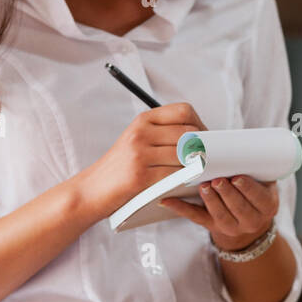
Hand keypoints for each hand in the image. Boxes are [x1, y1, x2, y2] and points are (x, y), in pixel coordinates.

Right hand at [78, 102, 206, 217]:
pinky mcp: (140, 176)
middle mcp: (141, 132)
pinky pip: (174, 175)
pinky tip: (189, 185)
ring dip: (198, 167)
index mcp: (144, 120)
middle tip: (210, 161)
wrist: (91, 190)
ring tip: (202, 174)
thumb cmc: (120, 169)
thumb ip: (163, 135)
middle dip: (205, 148)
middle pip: (188, 134)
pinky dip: (186, 181)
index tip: (207, 141)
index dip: (201, 125)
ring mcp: (140, 153)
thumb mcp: (138, 141)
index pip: (184, 111)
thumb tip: (201, 137)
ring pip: (184, 155)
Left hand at [160, 175, 278, 251]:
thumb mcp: (264, 182)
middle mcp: (251, 220)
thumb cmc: (255, 191)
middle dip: (227, 194)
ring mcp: (231, 226)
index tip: (237, 177)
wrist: (249, 220)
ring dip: (210, 200)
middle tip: (217, 180)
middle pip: (239, 208)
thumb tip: (234, 143)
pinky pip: (196, 218)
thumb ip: (255, 168)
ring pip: (220, 215)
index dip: (248, 189)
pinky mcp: (212, 226)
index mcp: (267, 206)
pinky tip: (167, 200)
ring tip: (203, 186)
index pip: (259, 198)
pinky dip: (180, 208)